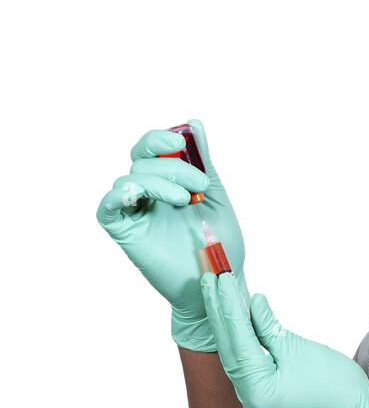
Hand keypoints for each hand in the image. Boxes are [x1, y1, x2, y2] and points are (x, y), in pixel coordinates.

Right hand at [96, 119, 247, 350]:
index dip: (159, 139)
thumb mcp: (216, 198)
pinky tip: (140, 197)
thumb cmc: (221, 246)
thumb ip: (203, 163)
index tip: (180, 141)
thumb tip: (194, 124)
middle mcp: (149, 196)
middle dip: (171, 166)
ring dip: (157, 182)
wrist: (219, 283)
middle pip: (141, 162)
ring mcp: (136, 214)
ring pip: (129, 179)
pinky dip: (119, 195)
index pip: (150, 149)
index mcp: (168, 183)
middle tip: (199, 186)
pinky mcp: (126, 233)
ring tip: (184, 201)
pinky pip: (107, 207)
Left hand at [201, 271, 368, 407]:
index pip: (237, 340)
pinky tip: (236, 323)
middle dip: (220, 314)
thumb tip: (253, 304)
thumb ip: (269, 328)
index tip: (220, 279)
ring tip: (217, 296)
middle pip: (229, 349)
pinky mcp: (263, 401)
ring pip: (235, 358)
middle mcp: (249, 401)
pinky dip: (241, 344)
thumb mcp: (299, 350)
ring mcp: (255, 404)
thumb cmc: (337, 388)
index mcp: (258, 391)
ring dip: (228, 327)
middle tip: (208, 280)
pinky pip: (247, 367)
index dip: (229, 307)